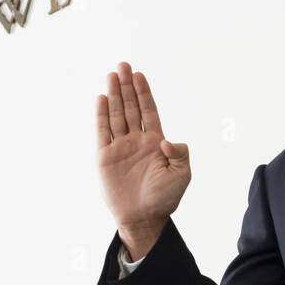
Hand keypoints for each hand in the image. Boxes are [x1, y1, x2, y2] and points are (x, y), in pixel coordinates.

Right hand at [96, 63, 190, 254]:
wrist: (144, 218)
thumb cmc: (165, 198)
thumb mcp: (182, 174)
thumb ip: (180, 154)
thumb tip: (166, 140)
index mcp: (156, 142)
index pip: (149, 111)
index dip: (144, 93)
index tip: (139, 75)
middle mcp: (137, 141)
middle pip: (131, 107)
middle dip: (127, 86)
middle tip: (123, 65)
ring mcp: (120, 147)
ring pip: (117, 115)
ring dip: (114, 95)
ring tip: (111, 75)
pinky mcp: (105, 157)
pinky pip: (102, 131)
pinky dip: (102, 115)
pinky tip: (102, 98)